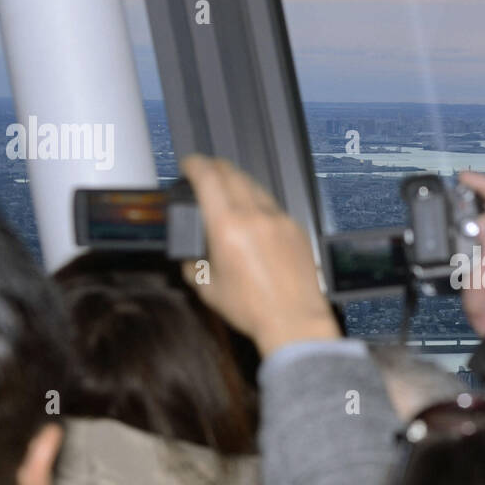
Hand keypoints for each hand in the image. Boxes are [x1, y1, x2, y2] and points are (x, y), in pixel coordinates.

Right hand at [180, 154, 338, 356]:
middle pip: (232, 173)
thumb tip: (191, 254)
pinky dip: (258, 203)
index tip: (188, 164)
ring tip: (227, 192)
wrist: (294, 319)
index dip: (194, 164)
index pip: (208, 177)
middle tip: (204, 173)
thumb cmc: (252, 309)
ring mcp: (279, 219)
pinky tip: (253, 216)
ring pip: (255, 186)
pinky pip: (273, 205)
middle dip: (214, 168)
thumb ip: (193, 263)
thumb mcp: (207, 288)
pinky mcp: (296, 228)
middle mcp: (255, 216)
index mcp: (227, 226)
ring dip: (237, 182)